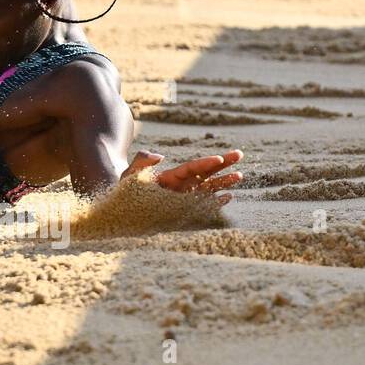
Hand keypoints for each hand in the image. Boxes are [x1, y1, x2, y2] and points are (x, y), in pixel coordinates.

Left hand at [122, 149, 243, 204]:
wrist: (124, 208)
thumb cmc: (127, 189)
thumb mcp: (131, 174)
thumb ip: (142, 161)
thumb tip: (159, 156)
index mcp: (172, 175)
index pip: (192, 167)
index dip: (205, 162)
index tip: (219, 157)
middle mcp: (183, 184)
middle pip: (206, 172)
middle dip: (223, 163)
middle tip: (240, 153)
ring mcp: (187, 197)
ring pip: (209, 187)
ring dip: (224, 182)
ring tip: (240, 175)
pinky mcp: (187, 210)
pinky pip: (204, 205)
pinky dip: (216, 202)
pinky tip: (228, 197)